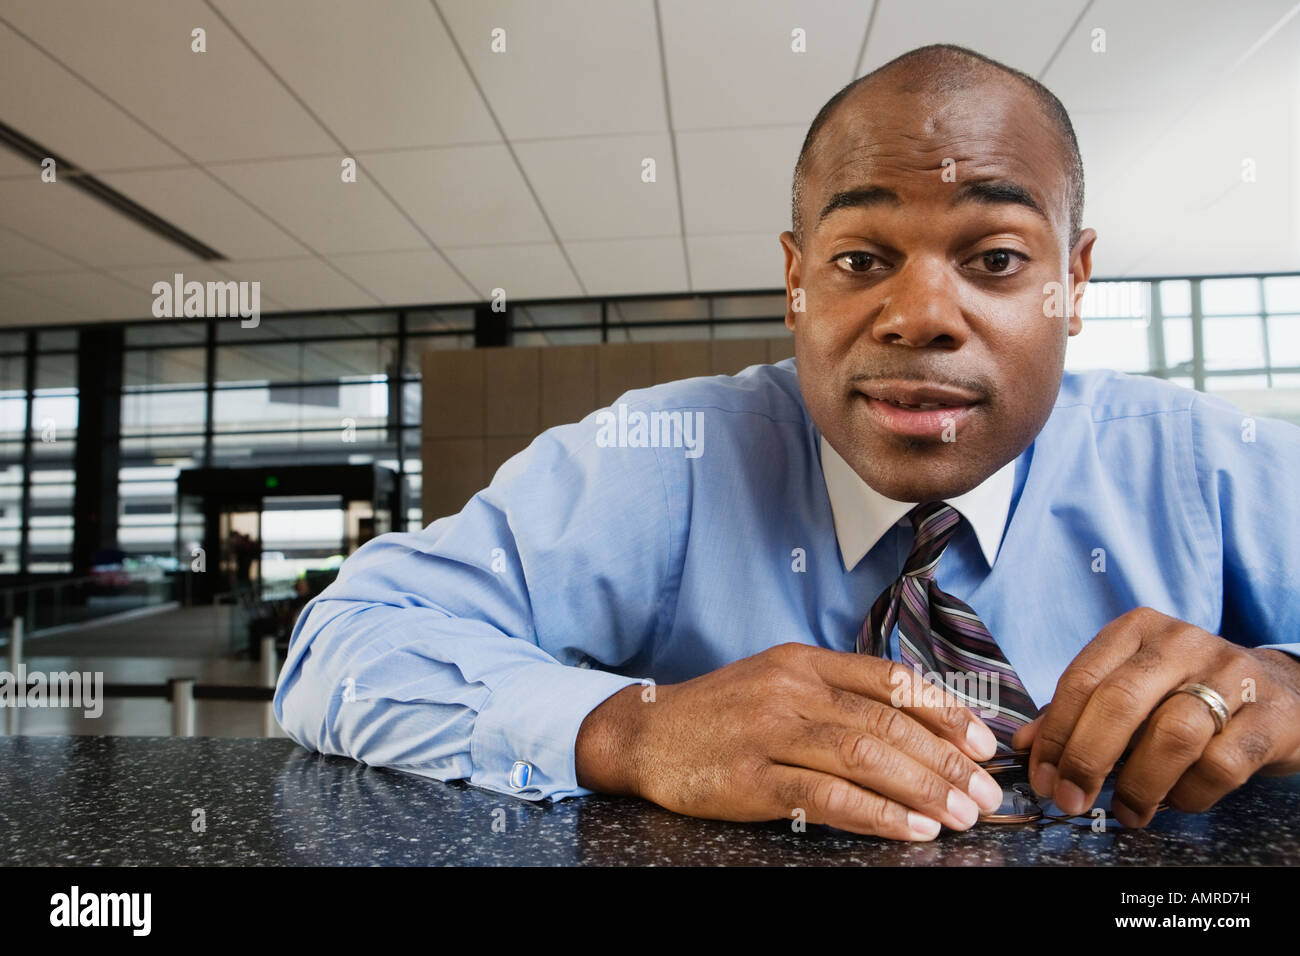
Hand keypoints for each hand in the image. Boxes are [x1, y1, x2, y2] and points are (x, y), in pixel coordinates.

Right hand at [575, 642, 1004, 840]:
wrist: (644, 733)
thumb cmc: (720, 712)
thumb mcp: (777, 681)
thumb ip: (836, 694)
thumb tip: (915, 726)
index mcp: (804, 661)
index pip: (891, 680)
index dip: (946, 712)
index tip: (984, 745)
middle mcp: (791, 689)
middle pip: (887, 723)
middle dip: (947, 762)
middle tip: (985, 796)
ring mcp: (769, 732)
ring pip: (865, 757)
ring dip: (923, 789)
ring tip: (961, 817)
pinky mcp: (749, 778)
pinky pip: (825, 796)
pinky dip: (876, 814)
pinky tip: (911, 828)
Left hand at [1010, 607, 1299, 827]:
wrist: (1278, 691)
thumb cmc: (1185, 692)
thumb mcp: (1129, 687)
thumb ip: (1076, 712)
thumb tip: (1025, 748)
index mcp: (1136, 629)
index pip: (1081, 679)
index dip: (1055, 734)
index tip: (1043, 777)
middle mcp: (1182, 643)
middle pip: (1120, 702)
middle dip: (1087, 760)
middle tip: (1072, 799)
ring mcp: (1230, 676)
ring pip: (1172, 735)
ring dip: (1139, 784)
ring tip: (1127, 810)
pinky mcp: (1269, 716)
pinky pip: (1219, 765)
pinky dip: (1189, 794)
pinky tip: (1175, 799)